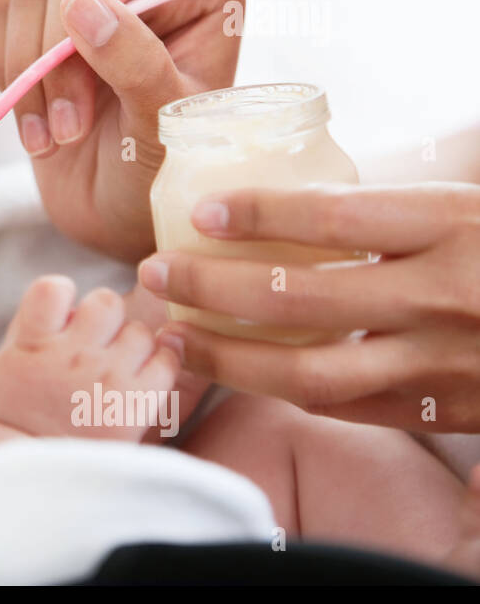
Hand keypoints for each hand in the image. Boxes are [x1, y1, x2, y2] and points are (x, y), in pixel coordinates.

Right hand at [0, 0, 243, 261]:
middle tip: (75, 125)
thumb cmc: (169, 174)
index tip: (94, 30)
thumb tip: (81, 4)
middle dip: (61, 53)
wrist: (122, 220)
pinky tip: (29, 120)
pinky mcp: (32, 31)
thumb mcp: (167, 124)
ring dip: (30, 75)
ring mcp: (83, 5)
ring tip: (56, 137)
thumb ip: (135, 62)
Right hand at [0, 276, 182, 441]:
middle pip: (105, 301)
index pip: (53, 288)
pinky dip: (162, 362)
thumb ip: (33, 322)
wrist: (37, 471)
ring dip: (133, 343)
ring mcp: (107, 377)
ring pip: (139, 330)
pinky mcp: (137, 402)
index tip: (65, 314)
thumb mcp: (9, 359)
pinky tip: (146, 375)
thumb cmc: (22, 410)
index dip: (64, 293)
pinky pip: (167, 359)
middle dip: (105, 317)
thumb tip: (68, 296)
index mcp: (34, 342)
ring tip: (121, 364)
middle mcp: (72, 354)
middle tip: (99, 340)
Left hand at [138, 183, 479, 431]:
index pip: (336, 215)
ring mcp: (443, 361)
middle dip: (213, 286)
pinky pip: (345, 407)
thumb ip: (389, 205)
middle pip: (304, 297)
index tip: (200, 210)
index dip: (259, 213)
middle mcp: (445, 293)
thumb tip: (285, 194)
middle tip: (154, 270)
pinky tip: (234, 371)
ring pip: (313, 371)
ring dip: (230, 356)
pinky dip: (281, 391)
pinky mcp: (444, 409)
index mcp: (453, 223)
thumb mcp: (466, 202)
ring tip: (174, 334)